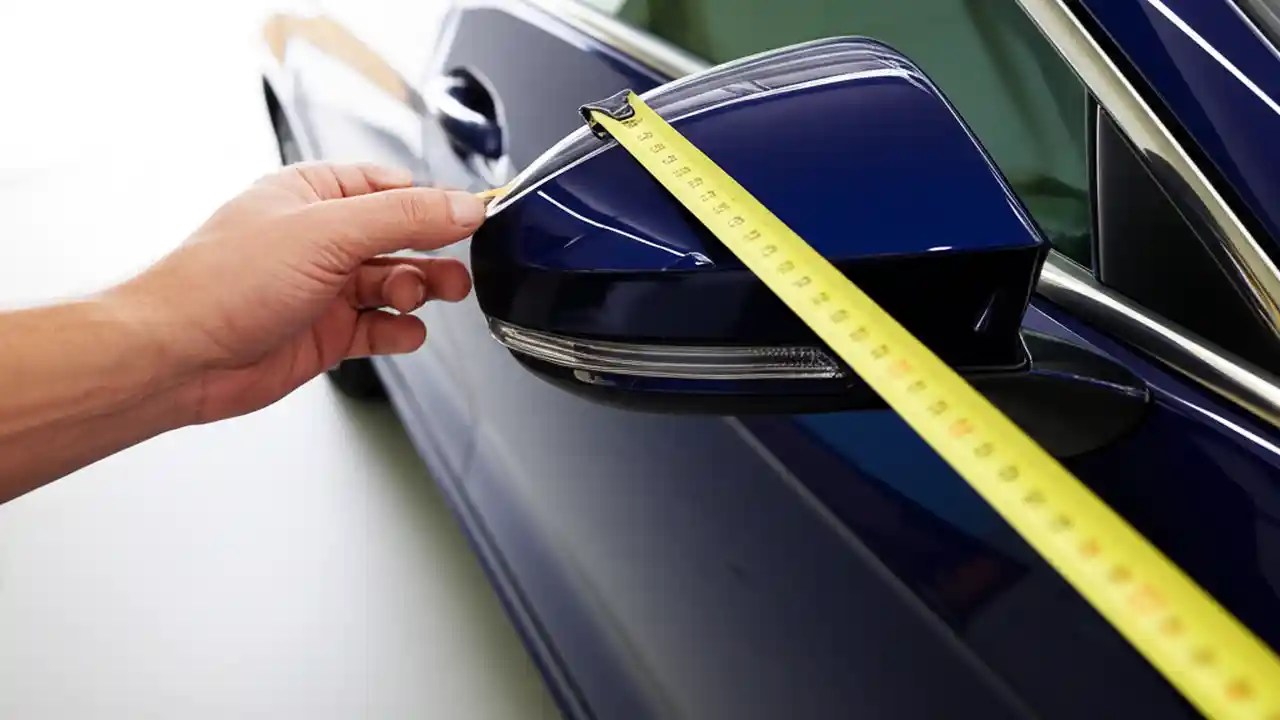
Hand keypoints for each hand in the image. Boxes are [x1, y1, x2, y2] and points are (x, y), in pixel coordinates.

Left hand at [112, 163, 484, 422]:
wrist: (179, 356)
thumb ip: (404, 217)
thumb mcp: (327, 233)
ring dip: (417, 292)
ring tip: (421, 298)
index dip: (433, 203)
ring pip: (394, 284)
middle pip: (400, 238)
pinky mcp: (324, 335)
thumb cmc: (221, 284)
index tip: (471, 218)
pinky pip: (379, 328)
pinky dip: (399, 331)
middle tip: (455, 271)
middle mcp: (318, 240)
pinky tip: (402, 331)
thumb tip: (462, 206)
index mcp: (312, 195)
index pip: (392, 188)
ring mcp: (322, 289)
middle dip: (431, 254)